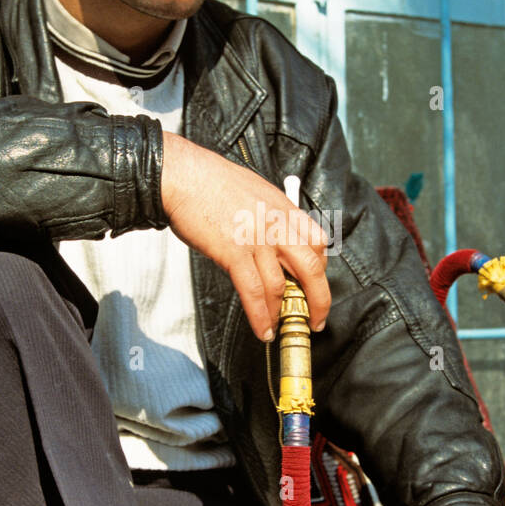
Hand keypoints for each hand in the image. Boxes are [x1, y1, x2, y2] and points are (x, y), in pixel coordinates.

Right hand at [160, 131, 330, 340]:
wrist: (184, 176)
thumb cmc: (212, 182)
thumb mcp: (256, 192)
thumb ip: (270, 215)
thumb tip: (274, 237)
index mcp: (285, 209)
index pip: (318, 242)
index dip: (320, 267)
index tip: (314, 283)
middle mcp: (278, 225)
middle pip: (312, 269)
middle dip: (319, 300)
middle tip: (316, 319)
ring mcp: (258, 240)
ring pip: (282, 286)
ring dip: (283, 314)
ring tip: (280, 329)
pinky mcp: (234, 252)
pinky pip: (254, 292)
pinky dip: (261, 316)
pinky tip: (263, 329)